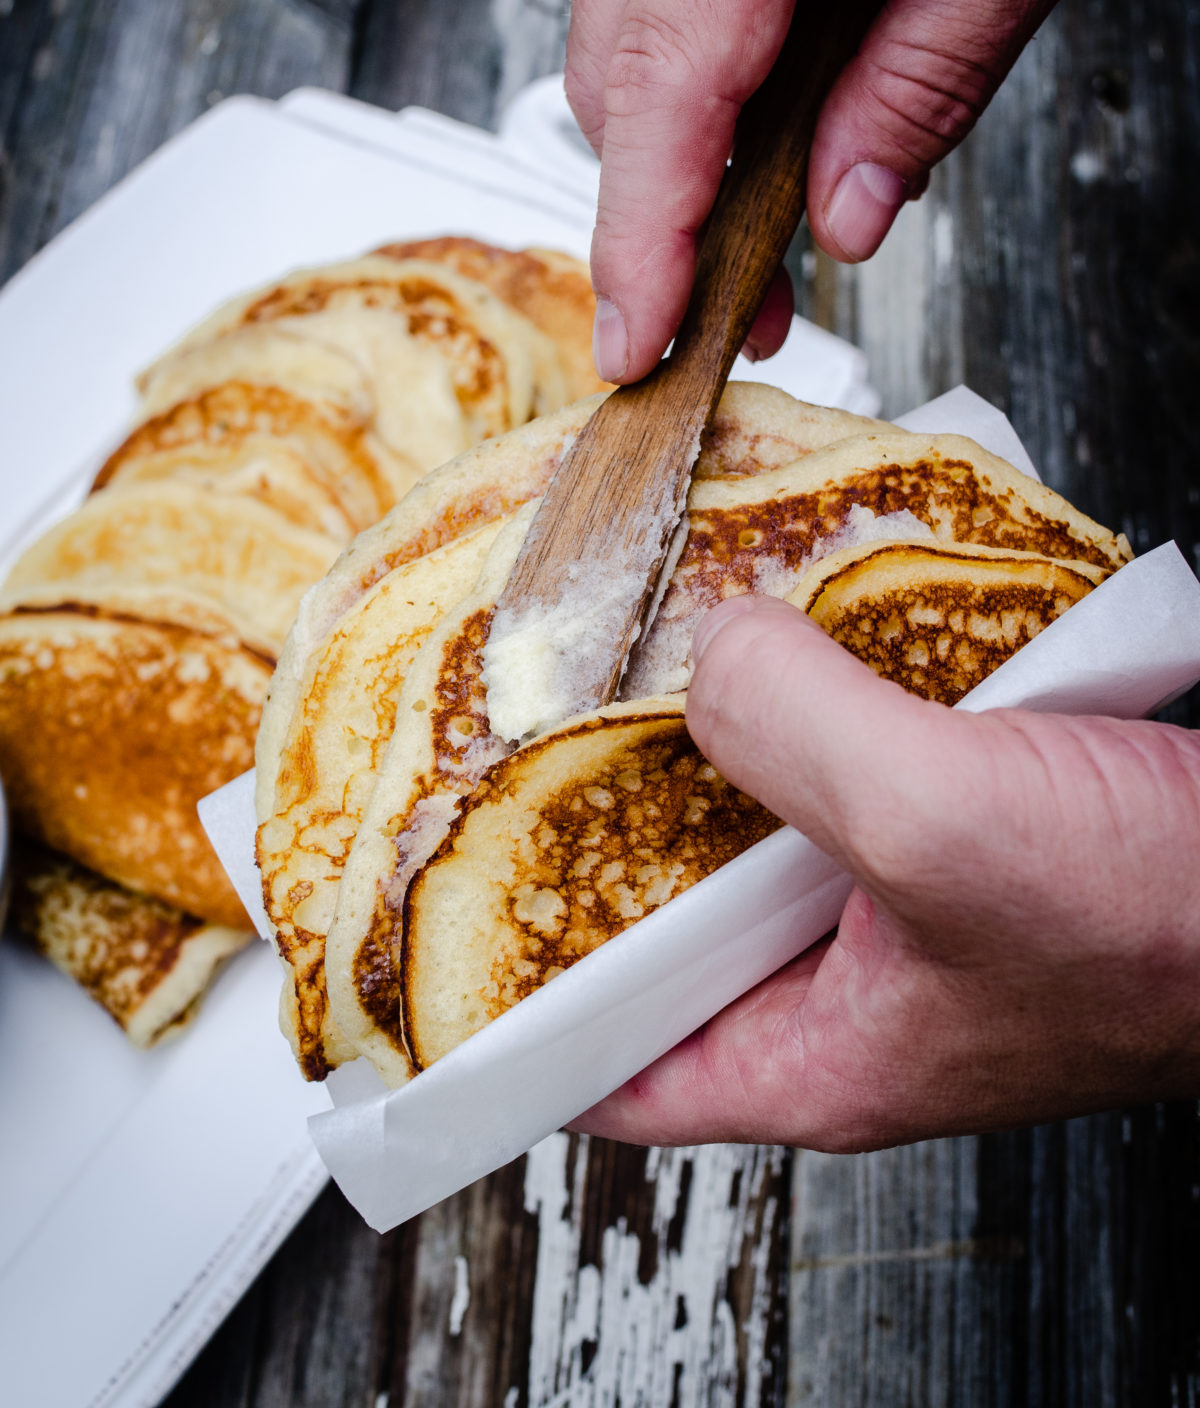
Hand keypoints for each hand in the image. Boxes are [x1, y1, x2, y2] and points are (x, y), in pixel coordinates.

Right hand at [567, 0, 1165, 381]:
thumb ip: (933, 74)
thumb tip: (845, 216)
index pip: (674, 78)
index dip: (646, 233)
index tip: (641, 341)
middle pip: (617, 71)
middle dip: (663, 211)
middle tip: (748, 305)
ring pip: (618, 30)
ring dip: (679, 146)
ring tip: (773, 215)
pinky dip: (697, 68)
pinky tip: (773, 104)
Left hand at [572, 596, 1199, 1149]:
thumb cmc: (1171, 927)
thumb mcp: (949, 827)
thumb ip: (800, 738)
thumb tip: (713, 652)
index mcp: (813, 1056)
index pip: (609, 1068)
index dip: (510, 1017)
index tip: (432, 941)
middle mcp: (842, 990)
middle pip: (665, 923)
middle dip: (593, 833)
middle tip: (511, 746)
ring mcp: (899, 909)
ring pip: (756, 829)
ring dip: (708, 746)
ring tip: (625, 661)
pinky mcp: (956, 834)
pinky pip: (843, 770)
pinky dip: (807, 707)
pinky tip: (776, 632)